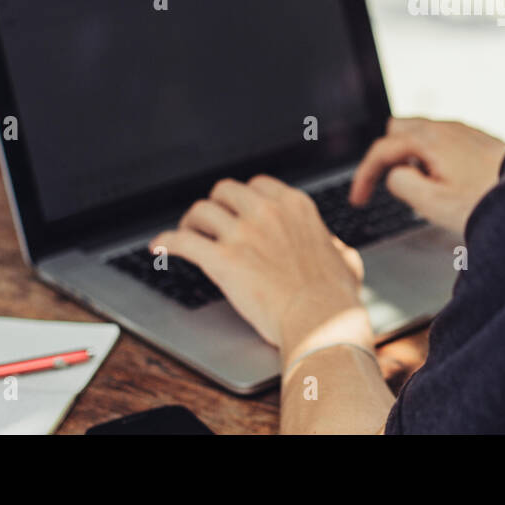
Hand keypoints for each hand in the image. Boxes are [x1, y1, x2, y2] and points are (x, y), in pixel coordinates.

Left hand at [150, 176, 371, 361]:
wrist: (321, 320)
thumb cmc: (336, 296)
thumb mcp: (345, 258)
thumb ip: (332, 244)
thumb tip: (332, 247)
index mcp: (294, 206)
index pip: (258, 185)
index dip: (243, 198)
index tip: (237, 209)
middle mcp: (266, 212)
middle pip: (225, 190)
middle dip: (215, 205)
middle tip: (210, 222)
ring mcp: (242, 233)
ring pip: (201, 210)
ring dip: (191, 222)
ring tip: (188, 234)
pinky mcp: (222, 259)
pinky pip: (182, 241)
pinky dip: (166, 241)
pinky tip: (159, 246)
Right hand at [349, 117, 504, 236]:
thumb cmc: (487, 203)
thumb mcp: (432, 204)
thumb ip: (402, 184)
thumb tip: (395, 175)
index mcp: (430, 141)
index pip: (382, 149)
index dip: (364, 174)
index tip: (359, 198)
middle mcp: (447, 128)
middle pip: (399, 129)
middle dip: (387, 155)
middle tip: (389, 185)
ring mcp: (465, 130)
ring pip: (423, 132)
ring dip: (411, 154)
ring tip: (420, 187)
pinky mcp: (479, 139)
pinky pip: (445, 138)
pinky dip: (433, 154)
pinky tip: (446, 180)